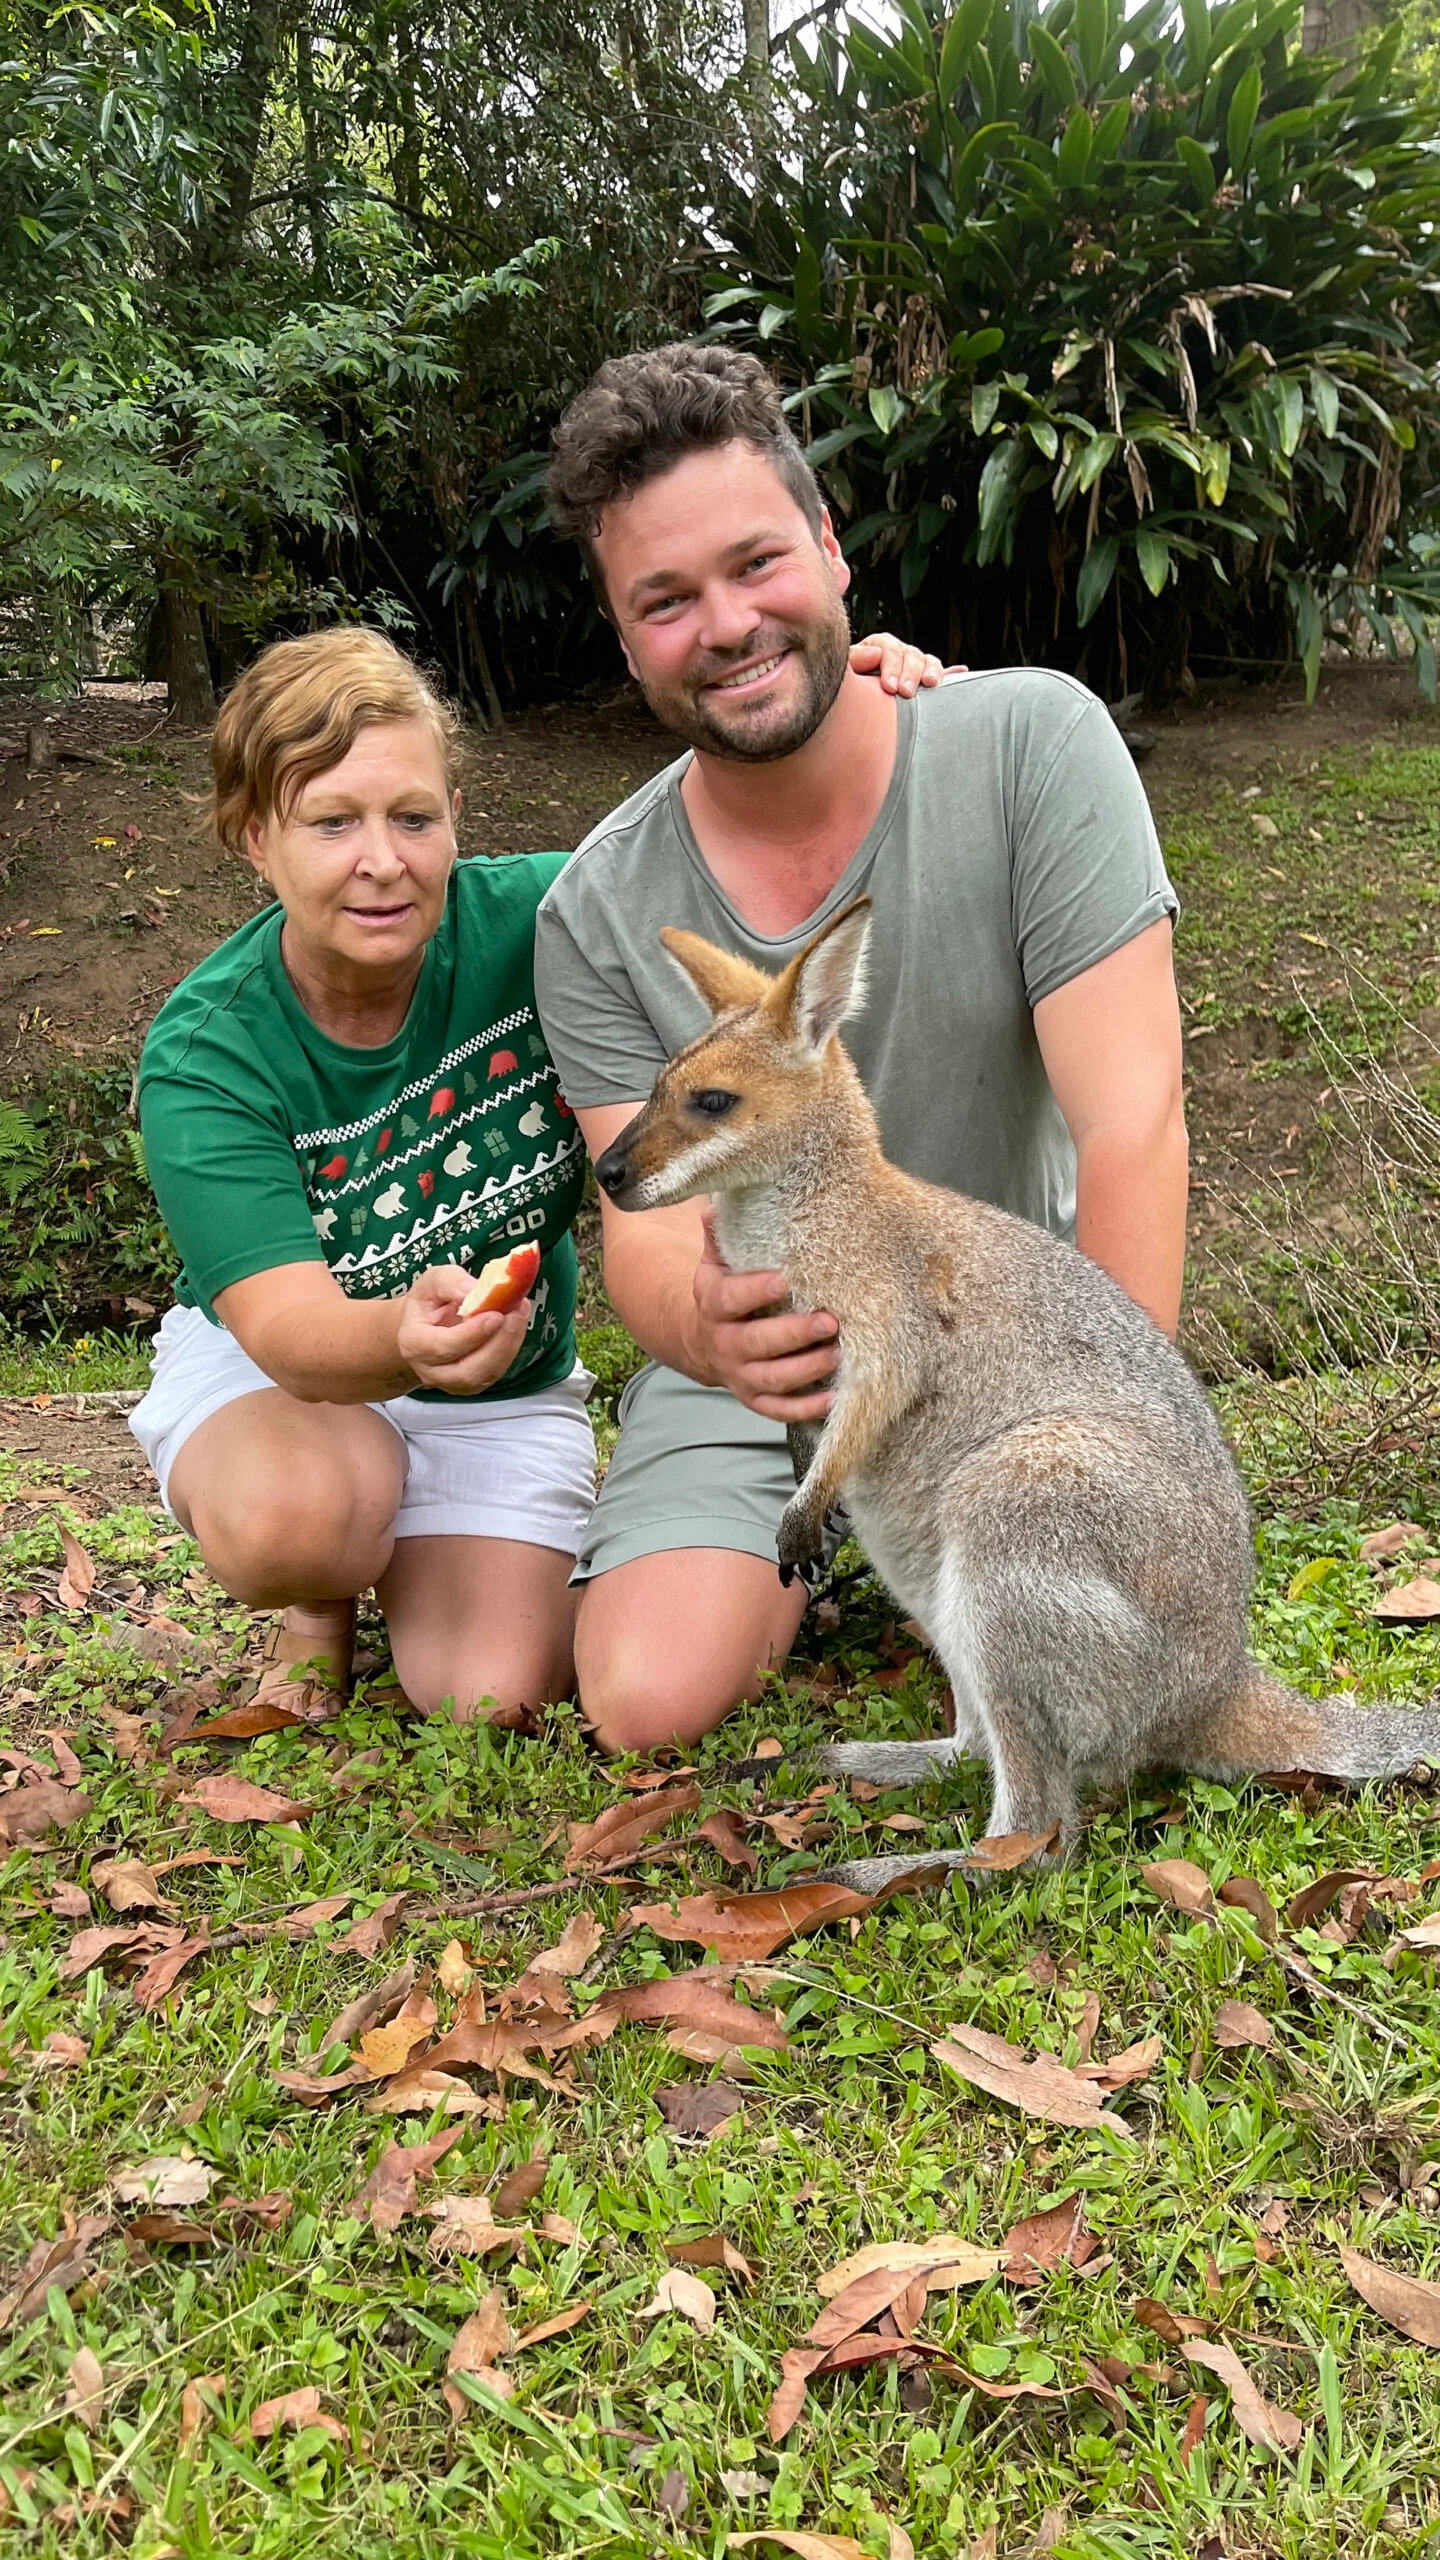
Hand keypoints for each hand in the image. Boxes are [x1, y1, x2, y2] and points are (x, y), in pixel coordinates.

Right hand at [397, 1262, 531, 1395]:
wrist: (424, 1326)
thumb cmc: (427, 1303)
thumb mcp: (431, 1282)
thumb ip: (449, 1282)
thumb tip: (474, 1290)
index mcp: (414, 1344)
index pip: (443, 1347)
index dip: (472, 1334)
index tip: (496, 1314)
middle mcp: (431, 1370)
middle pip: (468, 1370)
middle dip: (498, 1343)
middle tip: (515, 1313)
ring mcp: (452, 1382)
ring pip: (486, 1375)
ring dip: (509, 1344)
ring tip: (519, 1313)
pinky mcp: (472, 1385)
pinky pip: (495, 1372)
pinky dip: (510, 1348)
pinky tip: (516, 1323)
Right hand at [686, 1211, 837, 1421]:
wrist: (704, 1339)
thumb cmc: (725, 1292)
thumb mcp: (716, 1262)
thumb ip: (720, 1236)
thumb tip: (718, 1204)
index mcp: (713, 1305)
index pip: (729, 1299)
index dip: (754, 1291)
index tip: (783, 1281)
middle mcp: (724, 1344)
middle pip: (755, 1343)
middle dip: (793, 1334)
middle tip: (828, 1320)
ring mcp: (739, 1375)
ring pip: (772, 1379)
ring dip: (806, 1370)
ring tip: (837, 1354)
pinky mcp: (755, 1398)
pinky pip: (779, 1409)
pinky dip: (806, 1408)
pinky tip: (834, 1399)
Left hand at [777, 1491, 824, 1587]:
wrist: (805, 1512)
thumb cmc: (793, 1515)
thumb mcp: (784, 1527)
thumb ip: (782, 1537)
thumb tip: (779, 1541)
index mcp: (783, 1550)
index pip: (782, 1567)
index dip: (783, 1576)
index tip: (785, 1582)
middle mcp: (792, 1555)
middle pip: (790, 1572)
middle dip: (790, 1579)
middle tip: (791, 1586)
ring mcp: (803, 1554)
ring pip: (807, 1571)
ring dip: (810, 1577)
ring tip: (814, 1580)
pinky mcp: (815, 1551)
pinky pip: (819, 1562)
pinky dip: (822, 1565)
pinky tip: (824, 1567)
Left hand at [850, 633, 966, 694]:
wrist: (851, 706)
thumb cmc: (846, 687)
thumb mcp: (846, 672)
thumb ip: (855, 660)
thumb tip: (875, 654)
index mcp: (879, 647)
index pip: (889, 648)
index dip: (891, 666)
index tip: (889, 687)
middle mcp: (899, 653)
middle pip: (911, 655)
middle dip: (910, 673)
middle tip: (906, 692)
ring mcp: (914, 666)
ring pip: (927, 662)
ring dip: (932, 671)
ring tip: (931, 683)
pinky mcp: (924, 679)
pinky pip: (941, 674)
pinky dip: (952, 673)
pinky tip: (961, 671)